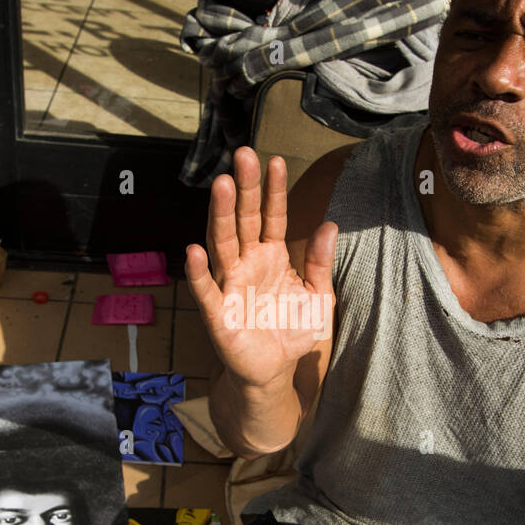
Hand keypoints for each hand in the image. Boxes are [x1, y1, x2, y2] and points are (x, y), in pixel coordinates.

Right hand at [185, 147, 337, 388]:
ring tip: (222, 185)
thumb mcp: (317, 296)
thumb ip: (319, 263)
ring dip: (221, 215)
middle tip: (244, 154)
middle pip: (244, 219)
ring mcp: (230, 284)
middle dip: (245, 188)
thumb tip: (329, 226)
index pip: (272, 215)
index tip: (276, 160)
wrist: (275, 370)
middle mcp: (247, 262)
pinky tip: (194, 251)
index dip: (273, 189)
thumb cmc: (291, 330)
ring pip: (222, 243)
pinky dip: (197, 272)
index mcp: (271, 255)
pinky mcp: (218, 312)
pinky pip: (205, 289)